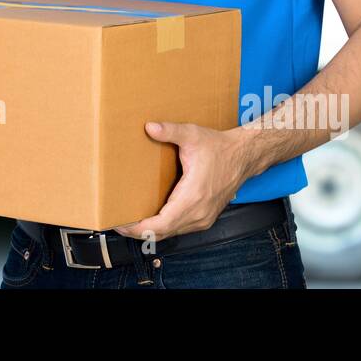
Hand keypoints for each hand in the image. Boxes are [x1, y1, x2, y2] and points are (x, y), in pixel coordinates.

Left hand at [112, 120, 251, 240]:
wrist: (243, 157)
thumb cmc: (219, 148)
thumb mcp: (192, 135)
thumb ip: (170, 131)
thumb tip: (149, 127)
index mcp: (192, 197)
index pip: (160, 224)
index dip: (138, 229)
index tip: (121, 225)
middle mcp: (198, 213)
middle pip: (162, 233)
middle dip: (138, 232)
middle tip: (117, 223)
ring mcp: (203, 218)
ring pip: (171, 233)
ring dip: (150, 231)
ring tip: (129, 222)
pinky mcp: (204, 218)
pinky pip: (179, 228)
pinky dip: (163, 227)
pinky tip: (150, 219)